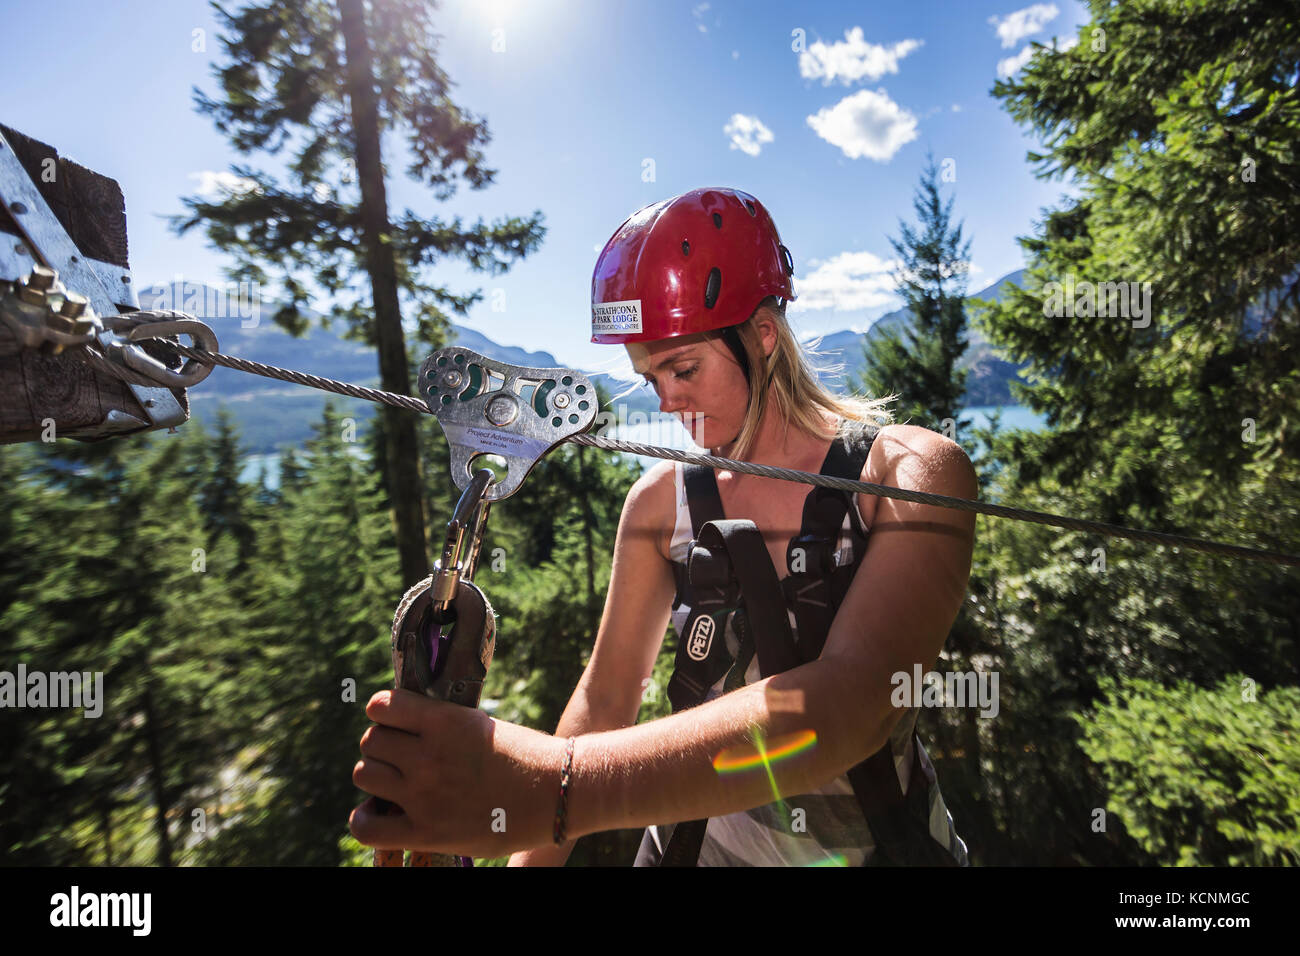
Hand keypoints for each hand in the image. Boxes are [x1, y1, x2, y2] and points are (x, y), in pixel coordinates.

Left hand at [349, 689, 561, 857]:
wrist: (557, 794)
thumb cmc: (526, 756)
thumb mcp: (479, 725)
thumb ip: (441, 724)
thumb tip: (406, 725)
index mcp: (444, 721)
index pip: (381, 706)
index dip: (384, 714)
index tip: (397, 724)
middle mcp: (428, 755)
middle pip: (371, 741)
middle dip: (383, 746)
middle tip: (403, 757)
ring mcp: (424, 795)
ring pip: (364, 775)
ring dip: (376, 777)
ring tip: (397, 784)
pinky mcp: (425, 831)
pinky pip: (365, 826)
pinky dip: (366, 818)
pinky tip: (381, 813)